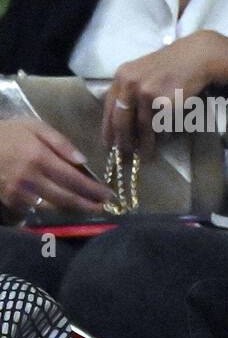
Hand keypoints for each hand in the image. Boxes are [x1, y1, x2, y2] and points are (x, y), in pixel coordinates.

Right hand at [0, 117, 114, 215]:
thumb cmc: (9, 133)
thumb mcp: (35, 126)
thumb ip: (61, 142)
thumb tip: (83, 161)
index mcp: (39, 157)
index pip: (74, 179)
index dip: (93, 190)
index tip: (108, 195)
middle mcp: (30, 178)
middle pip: (66, 198)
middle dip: (88, 205)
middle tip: (104, 208)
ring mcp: (19, 192)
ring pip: (53, 207)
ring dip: (73, 211)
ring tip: (89, 209)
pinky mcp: (10, 200)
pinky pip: (36, 209)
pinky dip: (52, 210)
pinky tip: (64, 208)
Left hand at [102, 30, 227, 157]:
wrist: (196, 57)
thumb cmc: (172, 66)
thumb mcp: (142, 72)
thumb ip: (130, 90)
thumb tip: (124, 121)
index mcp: (122, 76)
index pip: (109, 108)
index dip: (108, 129)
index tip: (108, 145)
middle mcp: (131, 84)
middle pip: (122, 121)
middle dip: (123, 141)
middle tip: (124, 156)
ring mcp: (148, 94)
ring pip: (143, 127)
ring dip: (145, 144)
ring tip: (146, 155)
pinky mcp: (166, 104)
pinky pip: (162, 126)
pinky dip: (163, 135)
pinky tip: (165, 140)